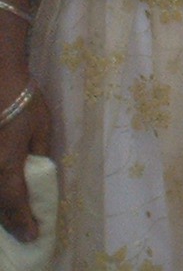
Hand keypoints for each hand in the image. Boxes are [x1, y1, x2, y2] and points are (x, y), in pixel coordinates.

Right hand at [0, 77, 49, 243]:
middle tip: (25, 234)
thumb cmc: (24, 103)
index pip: (15, 203)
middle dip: (11, 222)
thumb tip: (41, 176)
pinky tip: (2, 201)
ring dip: (0, 212)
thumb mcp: (42, 129)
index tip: (33, 235)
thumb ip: (40, 156)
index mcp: (7, 165)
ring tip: (14, 223)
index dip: (24, 222)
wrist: (0, 82)